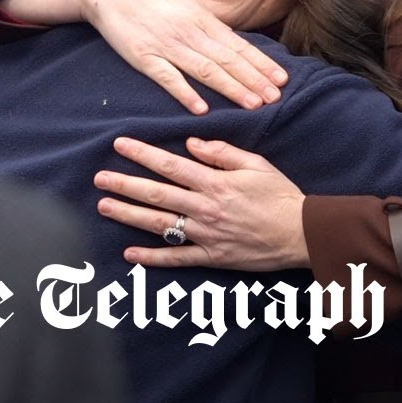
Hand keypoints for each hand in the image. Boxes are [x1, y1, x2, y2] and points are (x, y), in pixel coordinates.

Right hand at [69, 0, 288, 113]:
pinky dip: (185, 93)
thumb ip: (211, 26)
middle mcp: (190, 32)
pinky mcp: (144, 57)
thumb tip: (237, 44)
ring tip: (252, 104)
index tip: (281, 79)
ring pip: (205, 70)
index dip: (261, 64)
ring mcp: (167, 45)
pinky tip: (201, 109)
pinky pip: (168, 78)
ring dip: (231, 88)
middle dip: (254, 80)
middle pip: (228, 60)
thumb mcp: (188, 6)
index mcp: (203, 20)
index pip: (238, 46)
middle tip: (275, 98)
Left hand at [94, 136, 308, 270]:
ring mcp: (206, 234)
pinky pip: (177, 258)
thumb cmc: (281, 196)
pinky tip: (130, 253)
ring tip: (104, 207)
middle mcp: (205, 208)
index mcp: (216, 182)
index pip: (171, 165)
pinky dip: (152, 257)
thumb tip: (191, 144)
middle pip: (157, 193)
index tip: (120, 144)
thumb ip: (222, 153)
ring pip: (160, 224)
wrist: (302, 233)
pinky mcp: (212, 257)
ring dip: (129, 215)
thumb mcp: (256, 164)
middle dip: (125, 184)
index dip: (143, 154)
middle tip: (99, 178)